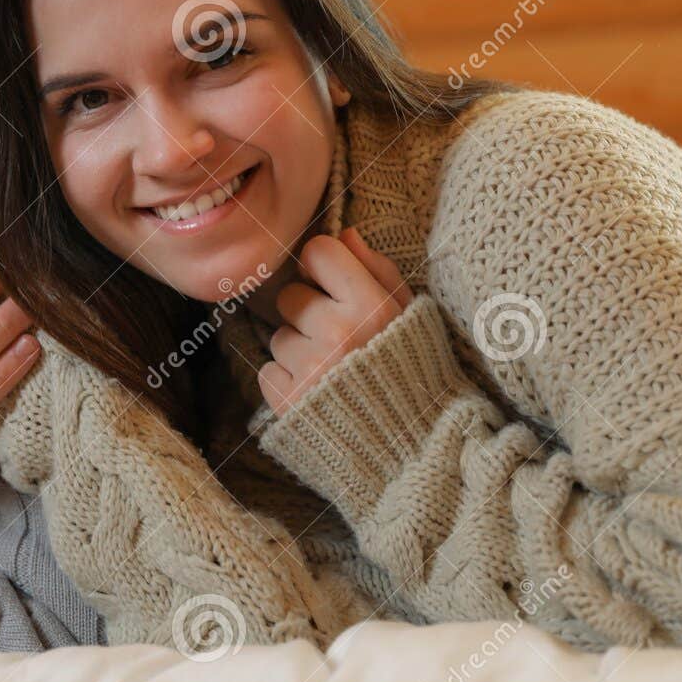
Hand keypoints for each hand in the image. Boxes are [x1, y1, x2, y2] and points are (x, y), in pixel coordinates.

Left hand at [259, 227, 413, 413]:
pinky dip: (287, 383)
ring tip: (331, 372)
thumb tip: (344, 233)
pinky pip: (268, 371)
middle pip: (290, 296)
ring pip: (278, 336)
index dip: (322, 266)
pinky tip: (317, 393)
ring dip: (298, 351)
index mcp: (371, 306)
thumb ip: (377, 271)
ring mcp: (310, 367)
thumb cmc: (413, 372)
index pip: (318, 252)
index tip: (331, 285)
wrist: (413, 448)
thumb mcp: (410, 315)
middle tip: (337, 340)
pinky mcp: (288, 401)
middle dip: (308, 314)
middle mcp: (339, 333)